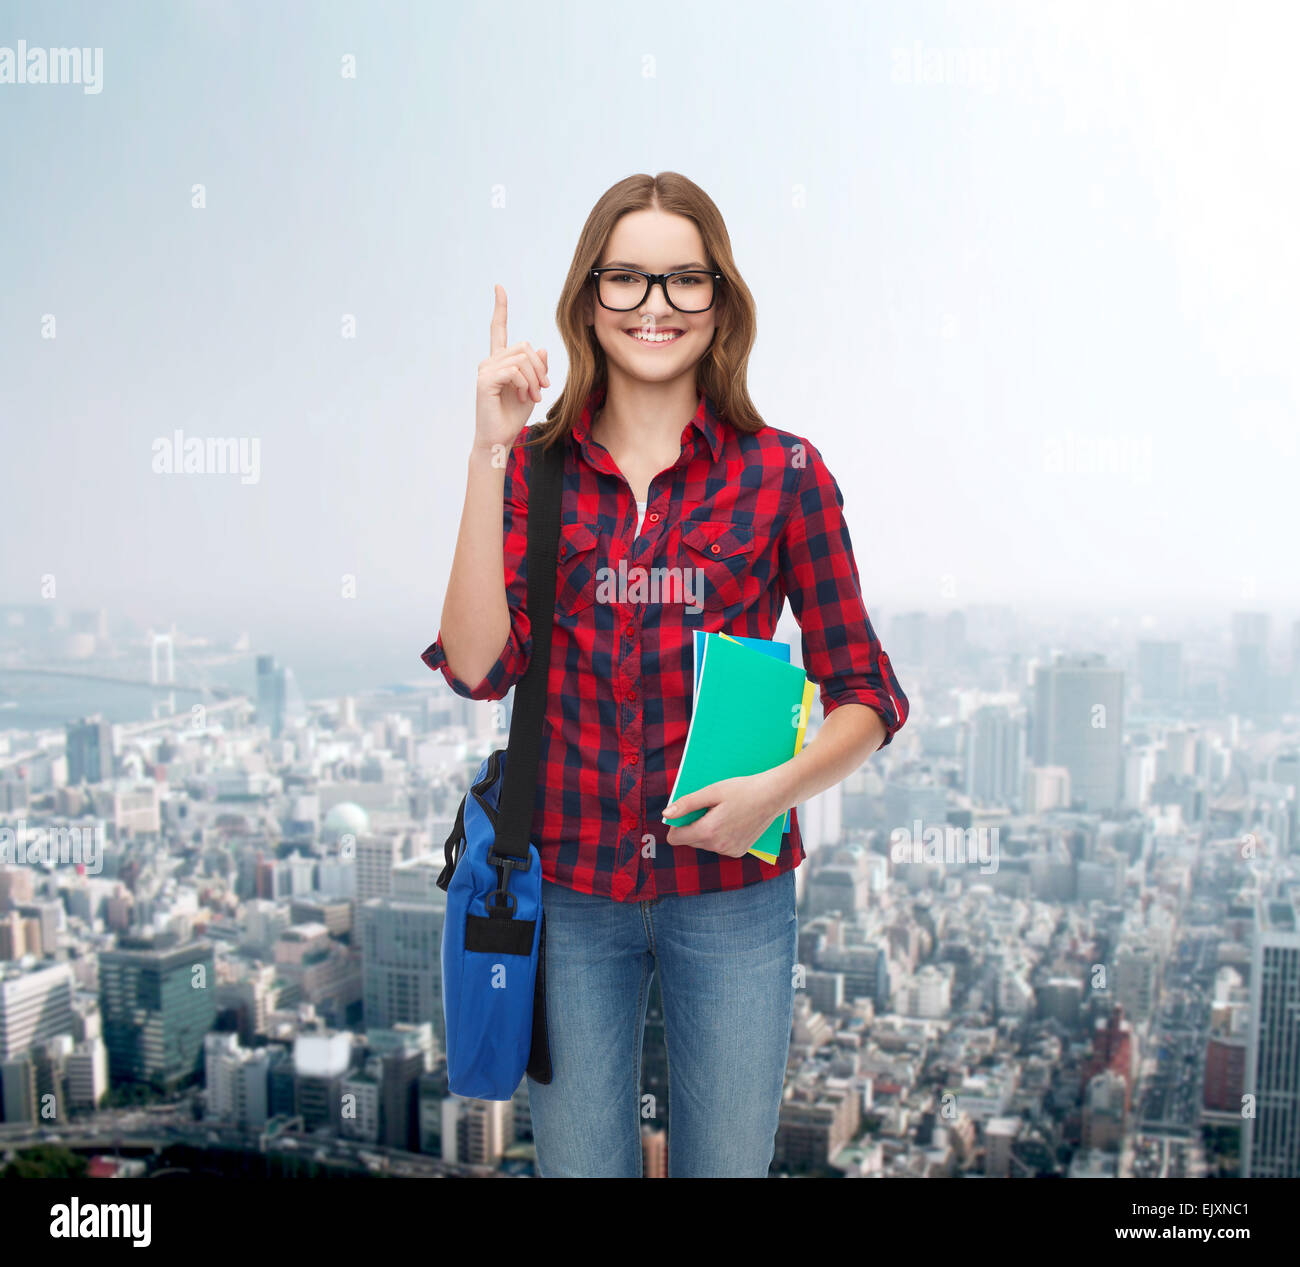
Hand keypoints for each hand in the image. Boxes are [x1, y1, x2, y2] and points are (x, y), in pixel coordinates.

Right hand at [474, 283, 549, 453]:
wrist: (499, 439)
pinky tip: (524, 398)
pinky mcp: (485, 380)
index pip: (499, 329)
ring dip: (534, 380)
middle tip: (542, 390)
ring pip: (522, 359)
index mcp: (500, 361)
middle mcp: (490, 361)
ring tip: (532, 397)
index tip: (499, 287)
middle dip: (540, 368)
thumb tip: (542, 349)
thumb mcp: (532, 389)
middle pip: (524, 346)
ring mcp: (485, 369)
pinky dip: (525, 385)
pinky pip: (514, 371)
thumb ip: (537, 369)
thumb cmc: (513, 416)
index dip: (500, 308)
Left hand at [662, 770, 788, 858]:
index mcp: (708, 831)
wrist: (773, 796)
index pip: (675, 838)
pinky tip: (732, 821)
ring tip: (723, 812)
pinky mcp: (739, 852)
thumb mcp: (711, 792)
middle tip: (709, 808)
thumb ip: (686, 804)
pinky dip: (720, 835)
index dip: (676, 824)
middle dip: (693, 825)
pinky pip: (718, 846)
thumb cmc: (742, 789)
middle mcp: (718, 846)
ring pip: (704, 843)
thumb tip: (666, 814)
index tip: (686, 811)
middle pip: (689, 840)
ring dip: (707, 830)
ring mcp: (729, 851)